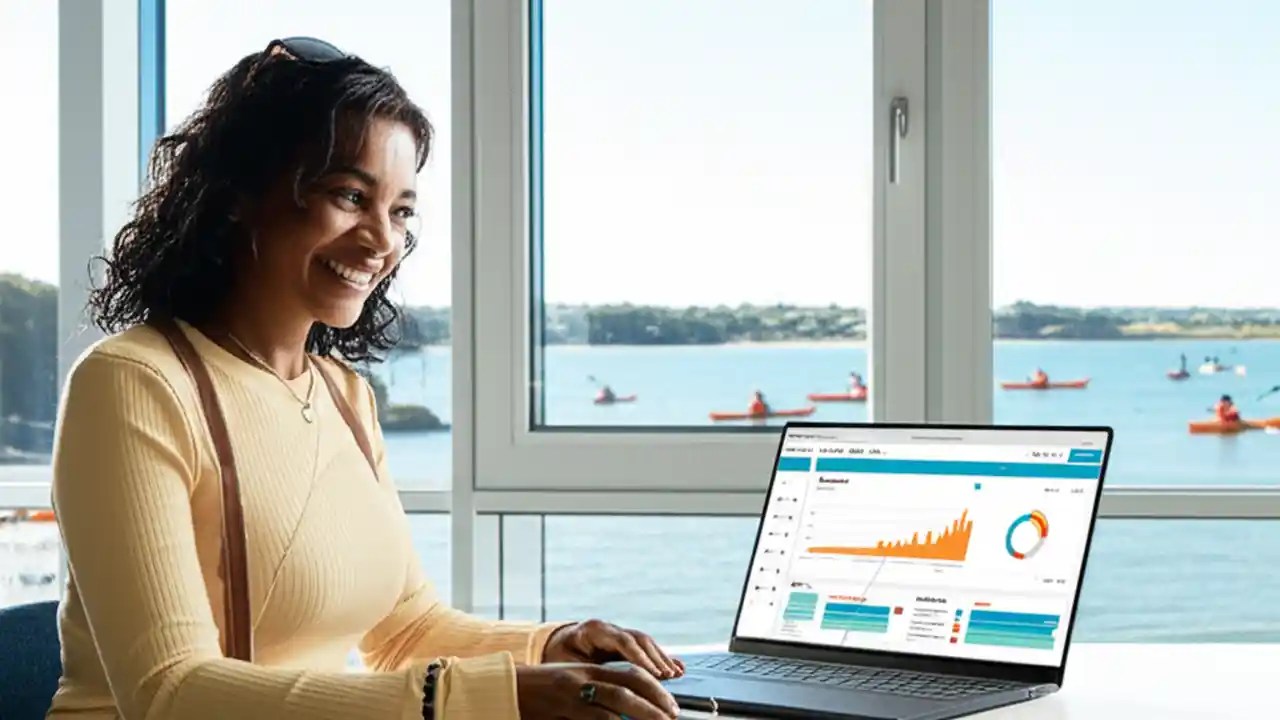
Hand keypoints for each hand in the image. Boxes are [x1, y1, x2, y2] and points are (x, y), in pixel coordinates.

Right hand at [516, 662, 679, 719]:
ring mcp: (572, 694)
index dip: (654, 687)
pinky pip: (595, 719)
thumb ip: (596, 695)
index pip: (630, 673)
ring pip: (615, 701)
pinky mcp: (561, 709)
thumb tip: (625, 715)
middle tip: (672, 716)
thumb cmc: (538, 693)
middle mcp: (583, 678)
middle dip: (655, 700)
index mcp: (588, 670)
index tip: (671, 703)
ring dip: (642, 714)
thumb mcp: (569, 688)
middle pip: (628, 685)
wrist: (503, 689)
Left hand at [543, 619, 685, 679]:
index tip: (653, 672)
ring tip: (675, 674)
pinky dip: (661, 659)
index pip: (622, 640)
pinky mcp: (626, 643)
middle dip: (655, 658)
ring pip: (646, 643)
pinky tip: (677, 669)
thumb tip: (600, 691)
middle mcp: (610, 629)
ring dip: (661, 659)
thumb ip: (583, 673)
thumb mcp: (565, 665)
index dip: (640, 657)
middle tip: (668, 675)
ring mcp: (619, 634)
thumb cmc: (558, 657)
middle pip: (638, 639)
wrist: (557, 646)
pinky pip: (647, 650)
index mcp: (594, 630)